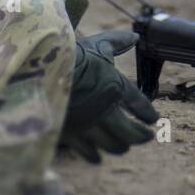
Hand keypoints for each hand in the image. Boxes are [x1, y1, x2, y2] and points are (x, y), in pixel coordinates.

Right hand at [60, 30, 158, 162]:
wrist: (40, 70)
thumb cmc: (70, 53)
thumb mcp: (97, 44)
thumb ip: (117, 42)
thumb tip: (135, 36)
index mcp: (115, 87)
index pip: (139, 105)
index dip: (148, 113)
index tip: (154, 119)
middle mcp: (106, 110)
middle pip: (131, 132)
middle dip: (141, 136)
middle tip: (147, 137)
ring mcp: (88, 124)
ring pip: (113, 145)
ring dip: (121, 146)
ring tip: (124, 146)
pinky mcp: (70, 134)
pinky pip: (87, 152)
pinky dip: (94, 156)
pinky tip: (97, 158)